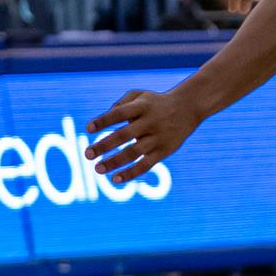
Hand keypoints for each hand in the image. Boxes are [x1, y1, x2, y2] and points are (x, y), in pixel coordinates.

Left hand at [85, 87, 202, 183]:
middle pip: (124, 135)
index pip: (119, 114)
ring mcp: (158, 138)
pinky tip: (115, 179)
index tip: (88, 129)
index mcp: (142, 106)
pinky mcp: (164, 151)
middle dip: (104, 146)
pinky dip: (130, 173)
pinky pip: (146, 165)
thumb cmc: (154, 102)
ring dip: (114, 162)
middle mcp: (150, 122)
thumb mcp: (139, 95)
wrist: (188, 107)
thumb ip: (120, 104)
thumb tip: (103, 119)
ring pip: (134, 153)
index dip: (103, 121)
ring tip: (97, 169)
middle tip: (87, 154)